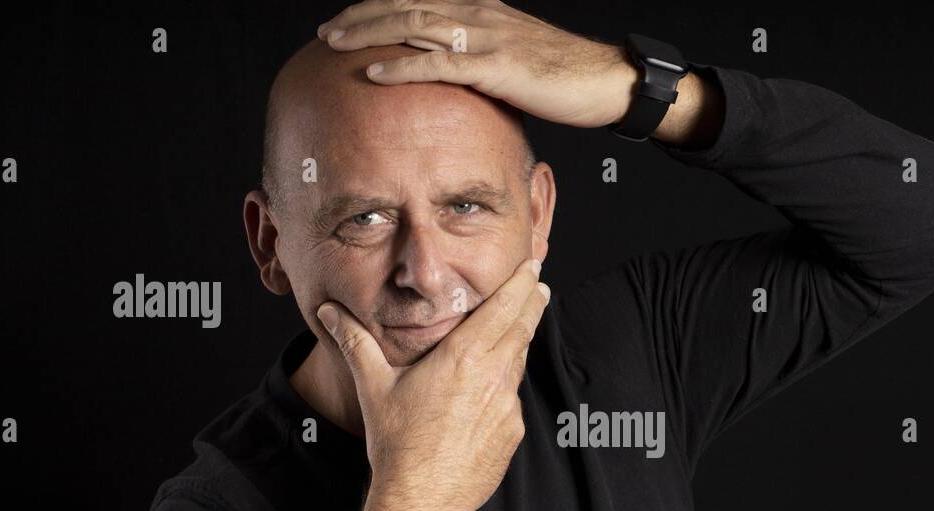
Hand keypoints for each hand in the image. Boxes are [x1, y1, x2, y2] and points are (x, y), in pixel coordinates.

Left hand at [315, 0, 638, 127]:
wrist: (606, 79)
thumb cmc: (566, 75)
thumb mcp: (516, 57)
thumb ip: (483, 58)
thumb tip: (460, 76)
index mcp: (480, 9)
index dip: (377, 7)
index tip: (347, 22)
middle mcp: (477, 13)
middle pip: (405, 5)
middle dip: (361, 17)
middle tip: (327, 32)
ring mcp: (486, 36)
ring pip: (413, 25)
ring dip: (368, 33)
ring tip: (335, 44)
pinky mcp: (496, 65)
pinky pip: (439, 63)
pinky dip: (401, 66)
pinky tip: (374, 73)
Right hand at [318, 258, 548, 510]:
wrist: (422, 500)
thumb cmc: (397, 444)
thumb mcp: (373, 386)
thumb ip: (356, 342)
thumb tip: (329, 312)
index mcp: (464, 358)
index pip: (504, 309)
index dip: (521, 285)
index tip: (531, 269)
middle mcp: (494, 378)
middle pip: (522, 330)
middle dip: (532, 305)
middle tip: (539, 287)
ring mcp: (508, 407)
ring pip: (518, 365)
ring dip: (518, 345)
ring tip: (515, 332)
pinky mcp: (513, 433)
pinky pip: (512, 401)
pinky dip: (504, 390)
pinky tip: (488, 395)